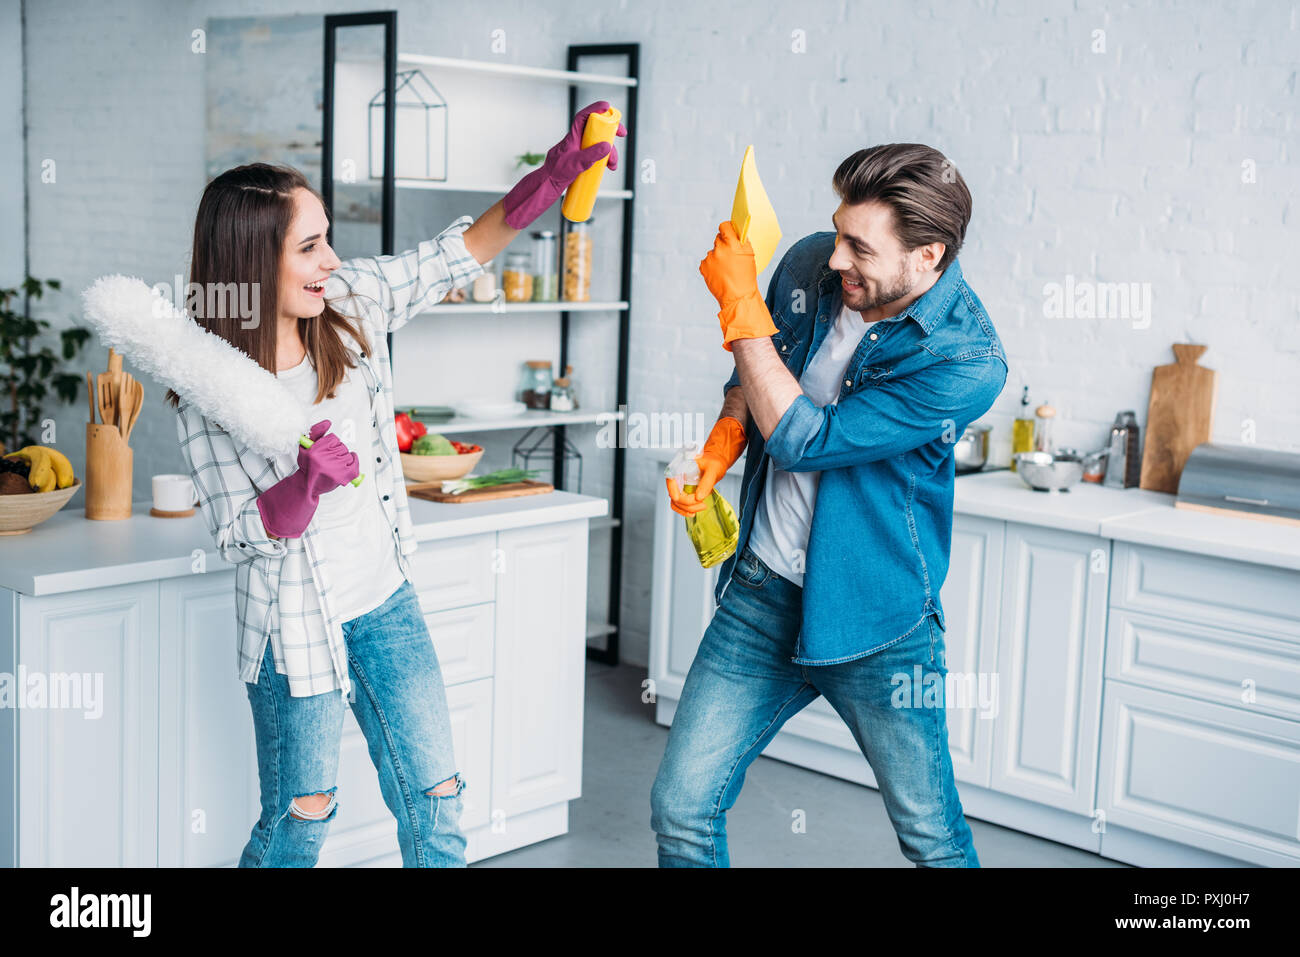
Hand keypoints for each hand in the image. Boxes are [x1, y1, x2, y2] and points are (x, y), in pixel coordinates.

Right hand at [297, 419, 359, 494]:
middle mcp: (325, 459)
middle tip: (329, 459)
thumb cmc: (308, 466)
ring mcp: (335, 468)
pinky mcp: (343, 476)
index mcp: (315, 450)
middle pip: (342, 446)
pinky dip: (354, 462)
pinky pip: (355, 464)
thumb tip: (328, 422)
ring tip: (335, 464)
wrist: (308, 486)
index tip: (326, 449)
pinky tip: (350, 461)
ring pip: (348, 454)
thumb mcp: (305, 446)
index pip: (334, 438)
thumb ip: (316, 432)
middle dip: (337, 451)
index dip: (331, 443)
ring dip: (344, 458)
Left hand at [502, 101, 627, 229]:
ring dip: (610, 151)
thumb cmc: (557, 173)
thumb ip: (591, 154)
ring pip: (599, 143)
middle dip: (611, 132)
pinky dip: (604, 158)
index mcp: (573, 136)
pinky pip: (596, 153)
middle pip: (596, 129)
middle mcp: (577, 140)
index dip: (595, 108)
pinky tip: (608, 167)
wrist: (549, 185)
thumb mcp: (576, 163)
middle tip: (622, 134)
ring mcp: (580, 149)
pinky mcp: (582, 158)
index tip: (608, 106)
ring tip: (612, 165)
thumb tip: (607, 146)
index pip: (584, 116)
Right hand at [665, 417, 746, 516]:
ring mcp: (680, 487)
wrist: (716, 463)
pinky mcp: (684, 493)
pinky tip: (693, 513)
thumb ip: (706, 482)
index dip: (673, 490)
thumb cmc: (714, 462)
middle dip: (688, 503)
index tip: (681, 498)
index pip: (670, 480)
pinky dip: (685, 510)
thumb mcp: (713, 469)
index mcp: (680, 467)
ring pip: (676, 503)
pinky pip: (679, 505)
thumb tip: (698, 497)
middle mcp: (677, 478)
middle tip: (703, 503)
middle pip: (675, 495)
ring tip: (702, 506)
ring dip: (687, 509)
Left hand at [699, 221, 776, 351]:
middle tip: (730, 256)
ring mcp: (710, 258)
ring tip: (726, 269)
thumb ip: (741, 241)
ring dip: (717, 257)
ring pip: (713, 252)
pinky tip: (719, 274)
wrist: (738, 298)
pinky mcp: (703, 267)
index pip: (724, 226)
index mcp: (732, 244)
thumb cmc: (746, 276)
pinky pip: (707, 262)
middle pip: (718, 239)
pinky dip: (712, 266)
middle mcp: (719, 249)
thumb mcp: (750, 255)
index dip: (727, 229)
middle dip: (723, 245)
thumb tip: (735, 231)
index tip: (728, 232)